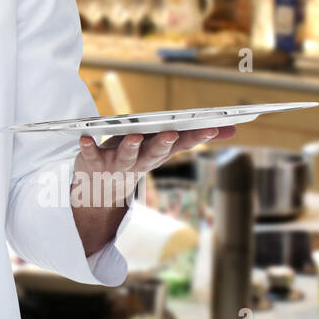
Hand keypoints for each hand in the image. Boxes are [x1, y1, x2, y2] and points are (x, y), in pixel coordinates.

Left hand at [72, 124, 237, 209]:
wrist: (100, 191)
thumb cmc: (136, 158)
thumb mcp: (162, 147)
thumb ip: (192, 136)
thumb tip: (233, 128)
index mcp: (157, 153)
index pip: (180, 145)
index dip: (196, 137)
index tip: (213, 128)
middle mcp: (140, 161)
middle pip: (155, 153)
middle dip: (163, 144)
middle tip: (171, 134)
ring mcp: (117, 163)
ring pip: (126, 156)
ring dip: (130, 146)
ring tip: (133, 136)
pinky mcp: (94, 162)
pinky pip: (91, 154)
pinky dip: (88, 147)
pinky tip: (84, 138)